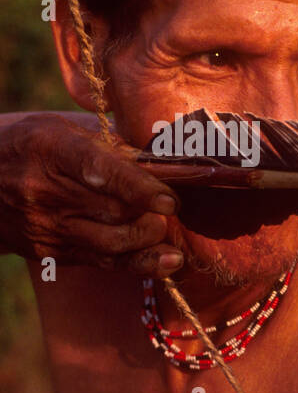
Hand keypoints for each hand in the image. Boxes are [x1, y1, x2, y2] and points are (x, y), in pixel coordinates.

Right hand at [0, 114, 182, 277]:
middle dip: (153, 214)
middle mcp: (44, 190)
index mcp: (51, 149)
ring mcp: (45, 225)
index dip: (140, 189)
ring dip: (149, 239)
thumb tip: (167, 163)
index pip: (100, 171)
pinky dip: (141, 262)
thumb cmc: (33, 147)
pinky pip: (104, 262)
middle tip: (169, 209)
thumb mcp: (63, 130)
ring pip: (114, 242)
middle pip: (115, 211)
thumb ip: (111, 145)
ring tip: (161, 228)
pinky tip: (168, 261)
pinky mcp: (49, 252)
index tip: (170, 201)